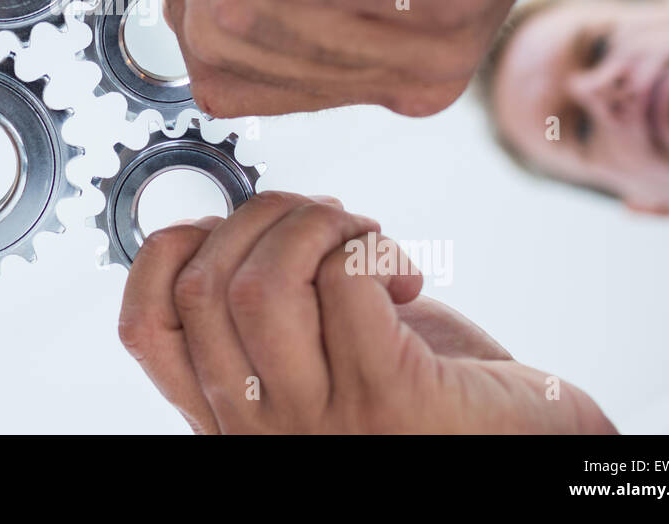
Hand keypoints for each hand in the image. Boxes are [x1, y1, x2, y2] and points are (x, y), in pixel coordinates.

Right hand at [119, 192, 615, 433]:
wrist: (524, 455)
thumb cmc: (426, 396)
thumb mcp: (318, 360)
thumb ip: (267, 313)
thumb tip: (225, 218)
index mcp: (229, 411)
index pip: (144, 325)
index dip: (169, 249)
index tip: (228, 227)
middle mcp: (260, 428)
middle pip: (204, 285)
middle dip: (262, 214)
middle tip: (322, 224)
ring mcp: (322, 420)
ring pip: (263, 280)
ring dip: (317, 222)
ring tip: (361, 239)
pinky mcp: (392, 396)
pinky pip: (347, 278)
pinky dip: (371, 245)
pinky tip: (404, 276)